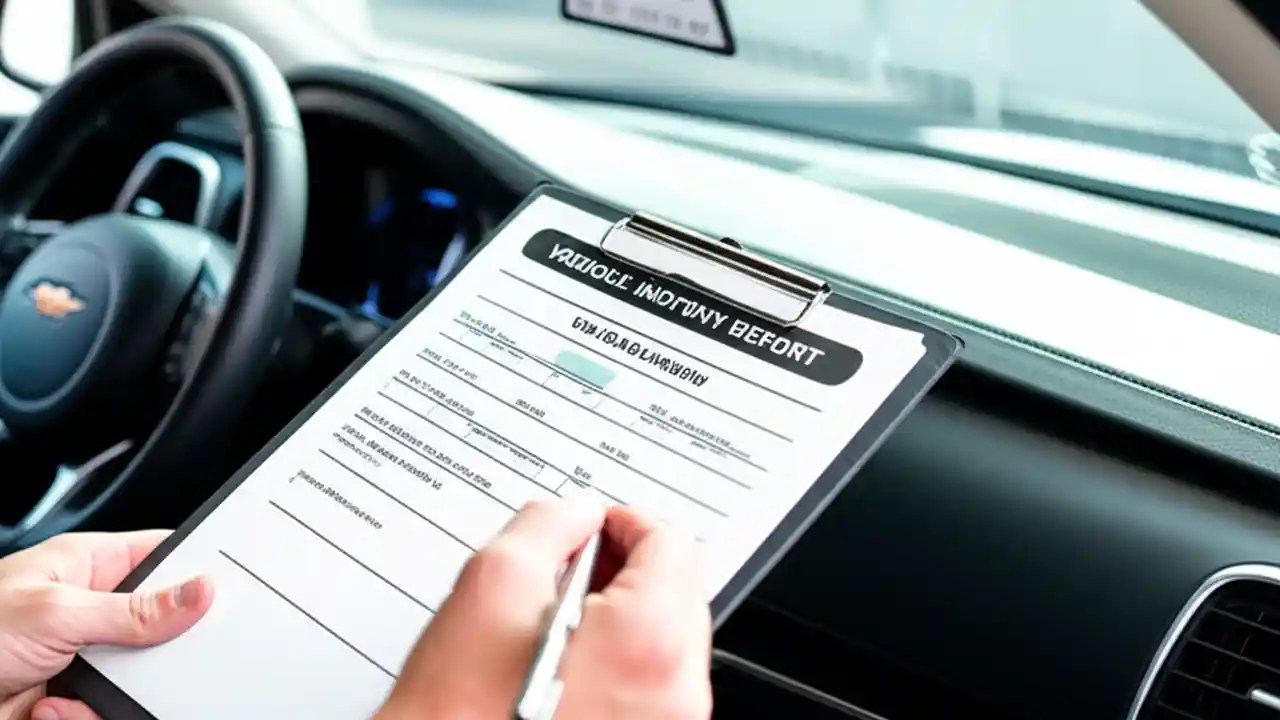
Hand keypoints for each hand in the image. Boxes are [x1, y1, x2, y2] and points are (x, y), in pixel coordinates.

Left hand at [0, 531, 213, 719]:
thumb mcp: (55, 613)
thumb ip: (132, 609)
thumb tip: (197, 593)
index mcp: (86, 566)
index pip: (161, 555)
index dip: (196, 569)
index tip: (224, 591)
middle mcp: (88, 607)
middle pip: (159, 622)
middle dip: (161, 644)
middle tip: (157, 653)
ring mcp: (82, 654)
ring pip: (139, 673)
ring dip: (122, 688)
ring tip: (92, 685)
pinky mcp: (74, 692)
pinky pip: (109, 706)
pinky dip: (89, 713)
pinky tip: (55, 705)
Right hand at [376, 499, 712, 719]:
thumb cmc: (457, 713)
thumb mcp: (492, 587)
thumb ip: (546, 527)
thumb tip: (576, 514)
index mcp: (647, 643)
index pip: (670, 546)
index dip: (623, 523)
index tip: (591, 525)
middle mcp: (674, 693)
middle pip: (677, 592)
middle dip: (623, 569)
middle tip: (567, 569)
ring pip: (665, 641)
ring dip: (619, 614)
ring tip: (555, 620)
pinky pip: (651, 685)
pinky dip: (617, 661)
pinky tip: (563, 662)